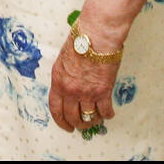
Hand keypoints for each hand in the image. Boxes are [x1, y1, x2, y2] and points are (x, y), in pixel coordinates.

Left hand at [48, 18, 122, 132]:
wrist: (96, 36)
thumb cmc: (81, 42)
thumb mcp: (63, 60)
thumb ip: (65, 77)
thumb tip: (69, 88)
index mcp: (58, 81)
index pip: (55, 109)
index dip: (61, 121)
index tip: (66, 126)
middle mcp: (70, 90)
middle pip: (72, 117)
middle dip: (78, 124)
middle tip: (83, 126)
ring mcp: (87, 93)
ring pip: (88, 117)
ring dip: (93, 121)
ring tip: (96, 119)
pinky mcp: (103, 92)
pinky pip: (105, 111)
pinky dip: (107, 115)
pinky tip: (109, 113)